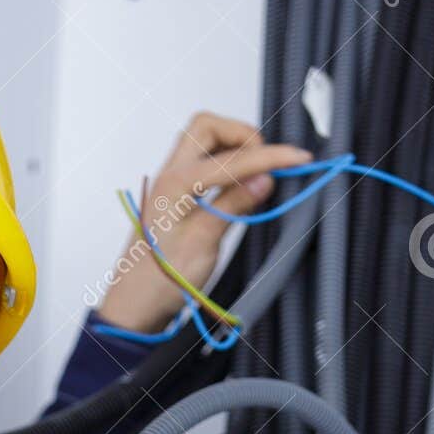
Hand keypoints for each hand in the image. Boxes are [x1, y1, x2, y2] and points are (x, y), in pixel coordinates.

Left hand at [92, 112, 313, 335]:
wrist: (134, 306)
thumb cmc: (160, 282)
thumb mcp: (202, 243)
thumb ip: (233, 204)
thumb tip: (264, 178)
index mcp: (174, 184)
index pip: (231, 157)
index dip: (270, 156)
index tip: (298, 159)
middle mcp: (169, 176)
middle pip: (208, 128)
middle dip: (243, 136)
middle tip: (268, 163)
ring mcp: (171, 184)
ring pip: (205, 143)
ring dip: (235, 149)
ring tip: (258, 176)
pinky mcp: (177, 197)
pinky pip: (204, 165)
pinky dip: (227, 166)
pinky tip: (241, 187)